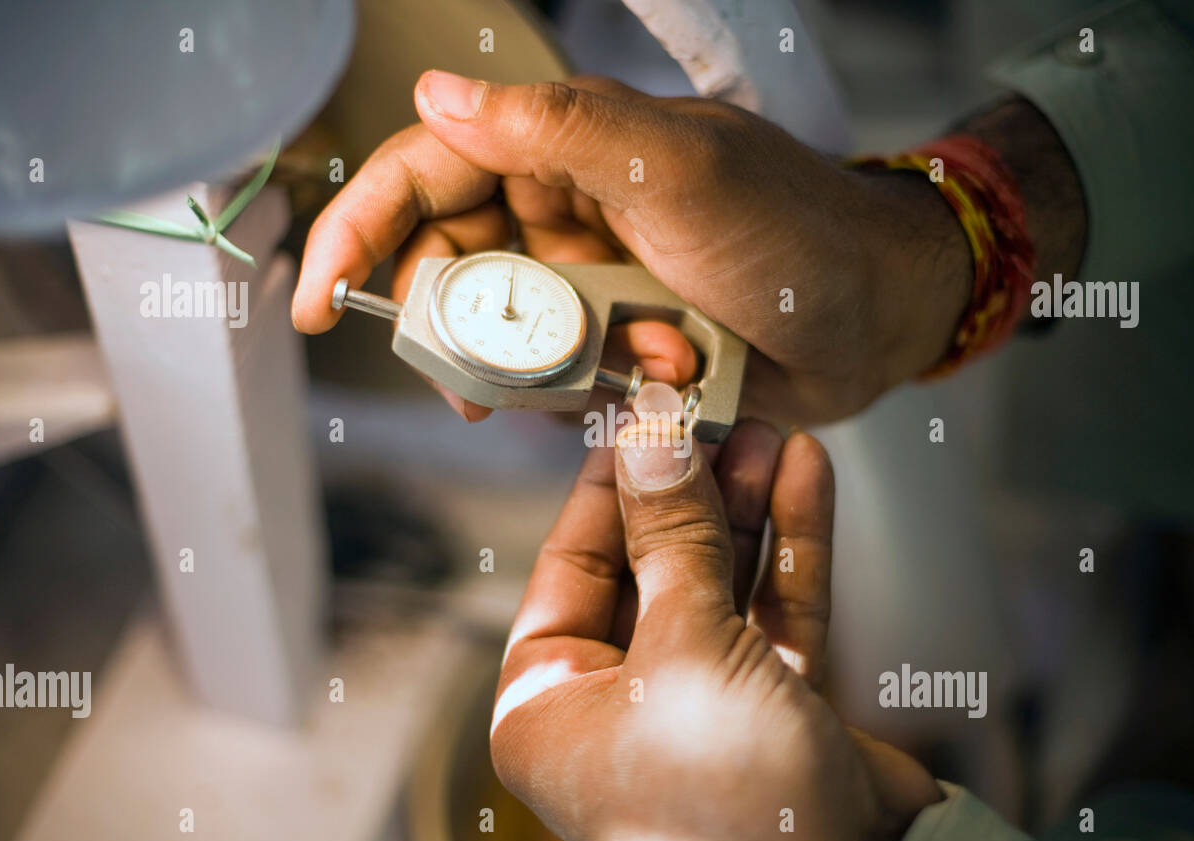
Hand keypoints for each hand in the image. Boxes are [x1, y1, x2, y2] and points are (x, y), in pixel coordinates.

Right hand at [293, 71, 976, 423]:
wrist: (876, 317)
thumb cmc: (792, 231)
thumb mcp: (673, 167)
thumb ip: (554, 130)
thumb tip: (436, 95)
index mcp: (563, 152)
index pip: (427, 176)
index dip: (361, 231)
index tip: (317, 301)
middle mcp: (562, 214)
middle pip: (445, 268)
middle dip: (458, 326)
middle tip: (484, 371)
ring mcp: (588, 282)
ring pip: (498, 336)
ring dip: (543, 368)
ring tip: (627, 363)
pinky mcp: (617, 344)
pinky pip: (555, 380)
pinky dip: (587, 392)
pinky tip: (652, 379)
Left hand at [491, 412, 941, 840]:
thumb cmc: (730, 804)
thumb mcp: (685, 650)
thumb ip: (672, 539)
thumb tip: (651, 434)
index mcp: (552, 708)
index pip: (568, 569)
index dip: (607, 488)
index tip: (639, 416)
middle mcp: (619, 706)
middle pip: (649, 568)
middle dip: (688, 491)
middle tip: (714, 412)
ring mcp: (702, 705)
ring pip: (718, 583)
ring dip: (745, 508)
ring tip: (767, 430)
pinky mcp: (775, 706)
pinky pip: (774, 611)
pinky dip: (791, 548)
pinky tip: (805, 474)